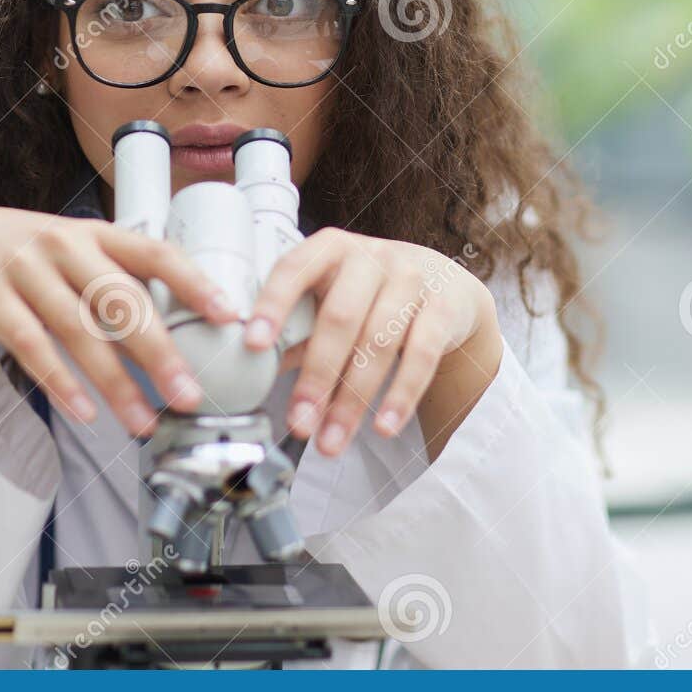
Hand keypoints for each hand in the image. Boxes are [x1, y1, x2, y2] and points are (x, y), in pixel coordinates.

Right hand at [0, 207, 238, 435]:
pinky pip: (32, 347)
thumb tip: (179, 327)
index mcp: (95, 234)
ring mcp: (25, 271)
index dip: (193, 282)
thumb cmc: (24, 256)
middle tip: (189, 394)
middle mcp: (64, 247)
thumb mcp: (73, 250)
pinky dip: (60, 383)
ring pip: (79, 332)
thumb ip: (116, 278)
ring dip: (115, 382)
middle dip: (159, 352)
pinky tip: (85, 412)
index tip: (228, 315)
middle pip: (120, 301)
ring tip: (142, 422)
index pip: (154, 252)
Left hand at [243, 227, 497, 455]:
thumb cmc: (368, 295)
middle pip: (340, 318)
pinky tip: (383, 428)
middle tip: (298, 423)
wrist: (443, 284)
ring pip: (379, 344)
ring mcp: (411, 279)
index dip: (273, 306)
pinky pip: (421, 356)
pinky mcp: (443, 307)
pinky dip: (401, 396)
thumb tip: (248, 374)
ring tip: (331, 442)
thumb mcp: (329, 298)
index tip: (254, 346)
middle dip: (317, 376)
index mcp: (329, 249)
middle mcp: (370, 257)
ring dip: (353, 400)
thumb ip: (295, 330)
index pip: (294, 269)